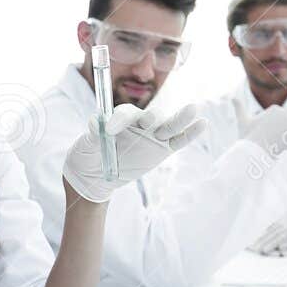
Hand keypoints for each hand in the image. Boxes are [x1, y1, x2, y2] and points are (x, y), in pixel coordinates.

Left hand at [63, 103, 205, 201]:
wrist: (94, 177)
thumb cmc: (87, 156)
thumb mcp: (84, 147)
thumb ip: (92, 136)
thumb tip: (95, 123)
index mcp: (119, 119)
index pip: (125, 113)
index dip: (119, 119)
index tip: (109, 130)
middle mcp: (138, 123)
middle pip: (150, 116)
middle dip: (151, 117)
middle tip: (147, 121)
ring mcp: (152, 136)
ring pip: (168, 125)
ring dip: (179, 118)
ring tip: (192, 109)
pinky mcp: (162, 149)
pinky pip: (178, 140)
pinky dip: (190, 133)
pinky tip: (202, 124)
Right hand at [240, 105, 286, 159]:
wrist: (252, 150)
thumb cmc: (247, 138)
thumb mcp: (243, 121)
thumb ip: (239, 108)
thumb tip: (232, 97)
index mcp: (275, 109)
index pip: (284, 121)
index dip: (278, 131)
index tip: (269, 139)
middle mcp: (285, 111)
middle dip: (284, 135)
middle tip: (273, 144)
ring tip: (280, 145)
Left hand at [249, 218, 286, 255]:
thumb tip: (273, 248)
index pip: (275, 228)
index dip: (262, 234)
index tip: (250, 241)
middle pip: (277, 230)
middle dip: (263, 239)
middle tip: (252, 248)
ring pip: (285, 234)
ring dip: (272, 242)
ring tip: (262, 250)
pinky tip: (279, 248)